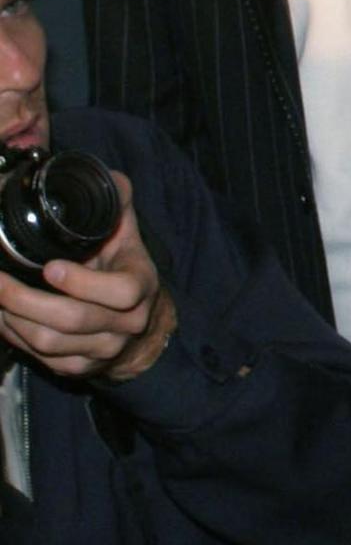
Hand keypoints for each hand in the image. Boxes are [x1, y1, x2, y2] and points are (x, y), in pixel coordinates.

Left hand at [0, 172, 176, 383]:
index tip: (50, 267)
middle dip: (24, 300)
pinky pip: (42, 359)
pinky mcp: (81, 368)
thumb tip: (105, 176)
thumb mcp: (127, 235)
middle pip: (73, 320)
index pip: (121, 292)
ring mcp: (104, 349)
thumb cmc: (125, 269)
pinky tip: (2, 318)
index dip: (83, 283)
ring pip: (50, 342)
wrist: (142, 323)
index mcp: (141, 286)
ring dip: (12, 320)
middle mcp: (127, 323)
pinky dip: (14, 337)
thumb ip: (117, 203)